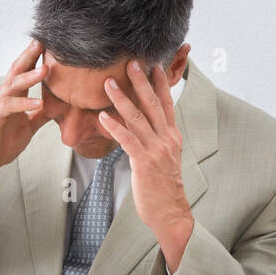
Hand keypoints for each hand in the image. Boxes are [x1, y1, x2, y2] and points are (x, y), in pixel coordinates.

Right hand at [0, 38, 52, 178]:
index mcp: (12, 96)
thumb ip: (40, 115)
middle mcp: (3, 95)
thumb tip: (58, 107)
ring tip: (46, 69)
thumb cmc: (0, 143)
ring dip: (30, 76)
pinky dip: (24, 104)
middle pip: (17, 70)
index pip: (24, 72)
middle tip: (43, 41)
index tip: (51, 45)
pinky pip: (10, 106)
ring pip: (14, 85)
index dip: (36, 58)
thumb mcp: (27, 127)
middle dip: (30, 55)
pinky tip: (38, 103)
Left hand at [97, 60, 193, 266]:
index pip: (166, 104)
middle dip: (141, 81)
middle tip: (132, 62)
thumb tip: (141, 128)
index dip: (160, 83)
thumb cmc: (163, 188)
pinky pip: (127, 140)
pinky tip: (103, 117)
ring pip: (137, 118)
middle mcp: (166, 139)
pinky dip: (115, 127)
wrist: (171, 212)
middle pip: (153, 104)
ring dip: (122, 99)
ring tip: (109, 84)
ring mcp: (156, 150)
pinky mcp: (144, 163)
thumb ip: (155, 141)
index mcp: (172, 136)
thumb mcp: (163, 159)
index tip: (154, 64)